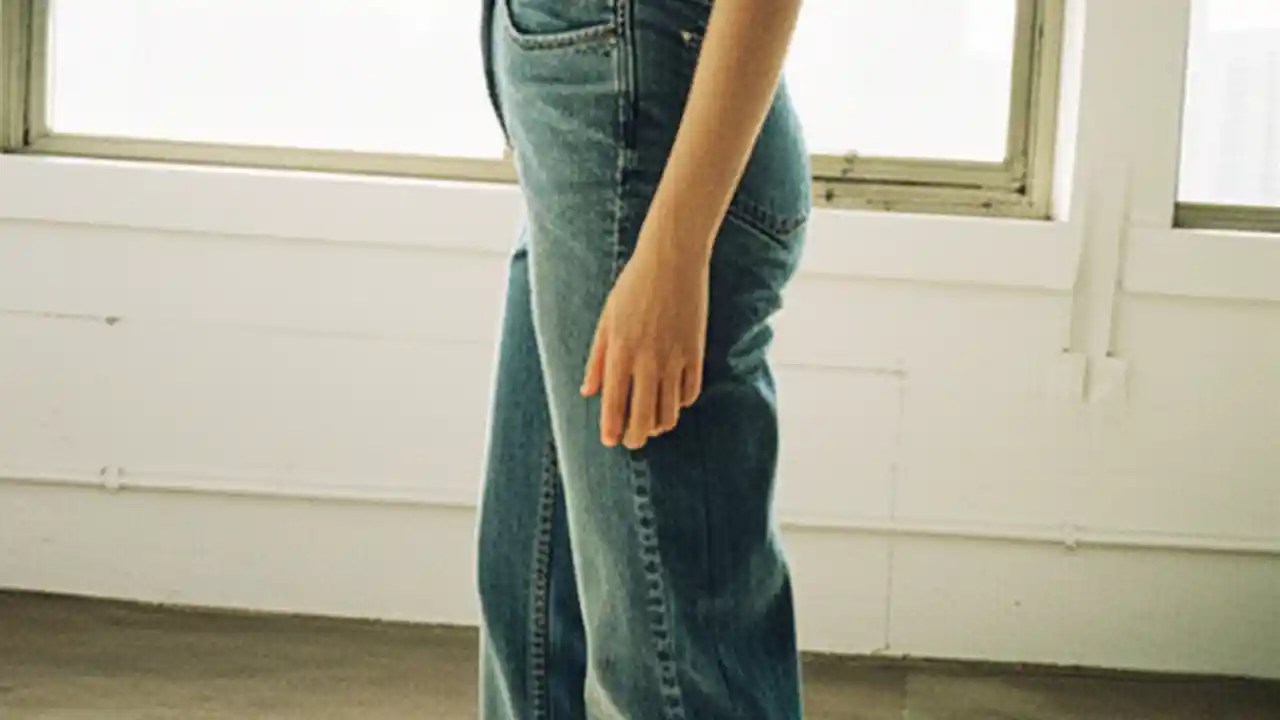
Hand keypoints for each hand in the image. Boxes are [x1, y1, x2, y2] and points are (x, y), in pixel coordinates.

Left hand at [580, 230, 708, 449]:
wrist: (673, 260)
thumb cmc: (633, 286)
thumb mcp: (607, 319)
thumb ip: (597, 359)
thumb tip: (588, 392)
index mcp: (621, 351)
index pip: (614, 403)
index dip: (612, 428)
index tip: (610, 441)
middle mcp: (648, 360)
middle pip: (644, 416)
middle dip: (636, 436)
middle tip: (632, 441)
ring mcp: (675, 358)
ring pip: (670, 411)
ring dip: (660, 424)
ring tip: (652, 426)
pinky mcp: (696, 353)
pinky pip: (690, 393)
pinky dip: (681, 403)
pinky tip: (673, 402)